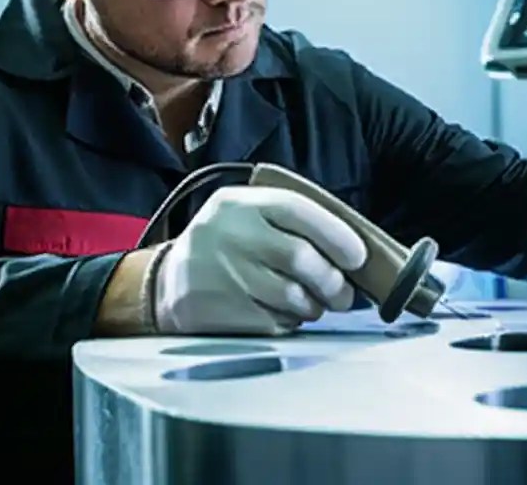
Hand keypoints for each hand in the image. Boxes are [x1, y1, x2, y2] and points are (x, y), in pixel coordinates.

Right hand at [148, 185, 367, 335]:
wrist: (169, 283)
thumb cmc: (226, 246)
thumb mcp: (247, 216)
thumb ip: (291, 221)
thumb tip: (352, 248)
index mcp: (239, 204)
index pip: (297, 210)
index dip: (336, 235)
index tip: (358, 257)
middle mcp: (229, 236)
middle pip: (301, 258)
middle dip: (333, 281)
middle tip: (344, 293)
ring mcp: (223, 275)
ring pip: (293, 296)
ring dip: (314, 305)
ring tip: (313, 303)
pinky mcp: (221, 312)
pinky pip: (276, 322)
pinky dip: (291, 322)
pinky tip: (284, 314)